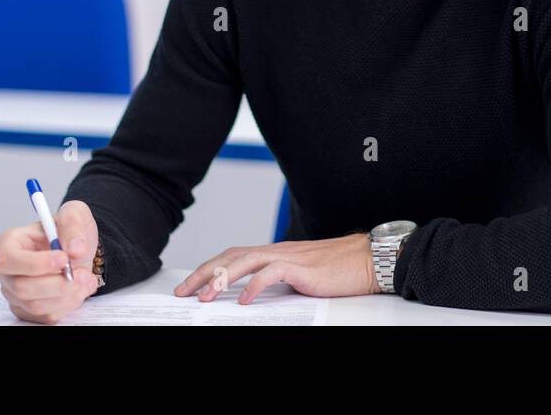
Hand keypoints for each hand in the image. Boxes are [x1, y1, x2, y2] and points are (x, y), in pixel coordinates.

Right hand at [0, 199, 99, 323]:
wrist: (77, 249)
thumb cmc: (67, 230)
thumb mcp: (74, 214)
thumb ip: (73, 225)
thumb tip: (75, 249)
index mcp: (9, 243)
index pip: (10, 260)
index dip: (36, 264)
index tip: (64, 259)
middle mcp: (6, 271)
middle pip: (22, 288)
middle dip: (57, 283)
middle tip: (84, 274)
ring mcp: (14, 293)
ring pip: (36, 305)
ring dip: (67, 295)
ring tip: (86, 278)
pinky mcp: (27, 310)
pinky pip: (46, 316)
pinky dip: (68, 304)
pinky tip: (79, 288)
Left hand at [173, 232, 377, 303]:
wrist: (366, 259)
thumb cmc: (339, 269)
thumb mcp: (300, 275)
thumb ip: (278, 280)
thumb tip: (254, 295)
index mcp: (274, 253)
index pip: (233, 255)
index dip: (210, 268)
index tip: (191, 285)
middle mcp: (276, 251)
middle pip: (230, 256)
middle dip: (204, 273)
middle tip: (183, 292)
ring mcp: (288, 257)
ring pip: (245, 262)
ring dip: (221, 279)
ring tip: (205, 297)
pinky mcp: (301, 268)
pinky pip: (272, 273)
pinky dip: (255, 285)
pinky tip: (244, 299)